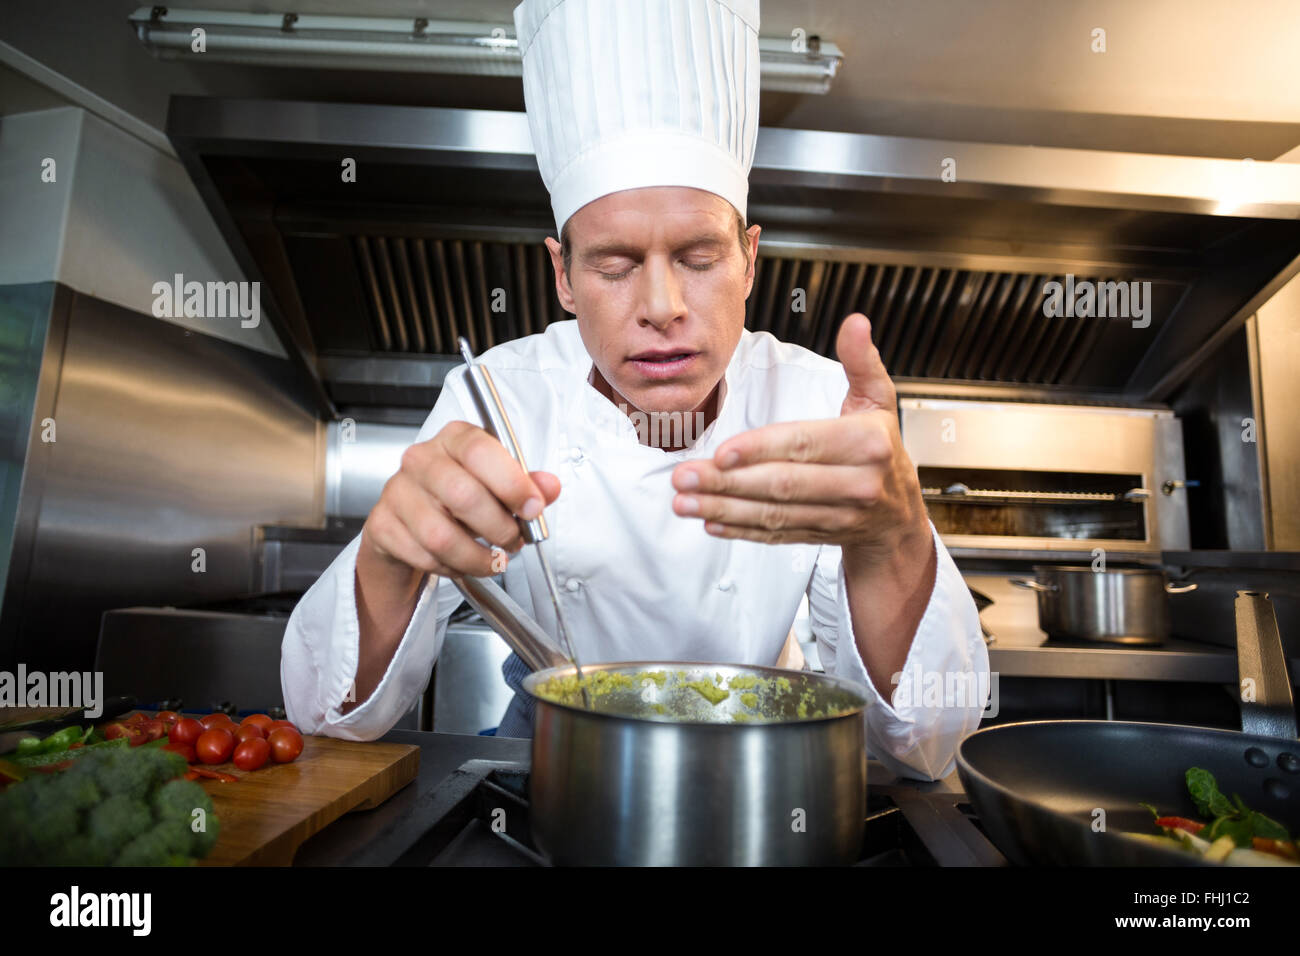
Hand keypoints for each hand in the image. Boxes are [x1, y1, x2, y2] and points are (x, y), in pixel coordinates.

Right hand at [362, 421, 561, 578]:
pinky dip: (451, 568)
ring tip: (493, 559)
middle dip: (499, 528)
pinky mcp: (382, 525)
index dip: (511, 483)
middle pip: (463, 496)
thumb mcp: (498, 484)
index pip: (480, 451)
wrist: (411, 520)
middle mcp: (422, 460)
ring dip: (476, 557)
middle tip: (514, 541)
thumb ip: (526, 485)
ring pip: (441, 536)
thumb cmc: (459, 495)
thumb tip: (549, 487)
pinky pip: (423, 556)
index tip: (533, 508)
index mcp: (455, 439)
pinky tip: (461, 561)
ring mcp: (397, 491)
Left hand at [670, 313, 928, 562]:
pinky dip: (741, 531)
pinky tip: (709, 522)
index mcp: (867, 443)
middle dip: (727, 482)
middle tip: (682, 476)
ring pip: (774, 514)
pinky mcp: (821, 536)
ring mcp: (838, 516)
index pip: (804, 444)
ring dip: (724, 509)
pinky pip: (777, 535)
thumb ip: (861, 362)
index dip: (760, 449)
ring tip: (683, 501)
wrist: (899, 516)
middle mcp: (856, 484)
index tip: (721, 452)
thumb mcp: (879, 400)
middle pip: (782, 484)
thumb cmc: (879, 447)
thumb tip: (855, 322)